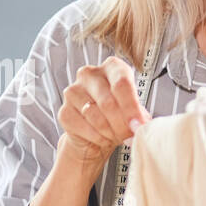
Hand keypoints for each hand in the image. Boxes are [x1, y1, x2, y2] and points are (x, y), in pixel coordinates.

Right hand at [56, 56, 152, 171]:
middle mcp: (89, 74)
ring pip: (96, 117)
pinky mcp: (64, 111)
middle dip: (122, 125)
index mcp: (111, 67)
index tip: (138, 125)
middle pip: (108, 102)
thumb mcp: (134, 111)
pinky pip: (84, 127)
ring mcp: (73, 91)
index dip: (131, 107)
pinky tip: (103, 138)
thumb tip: (141, 125)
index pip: (122, 83)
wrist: (96, 133)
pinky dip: (98, 138)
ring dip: (110, 133)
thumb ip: (139, 115)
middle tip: (129, 136)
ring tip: (116, 136)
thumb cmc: (118, 116)